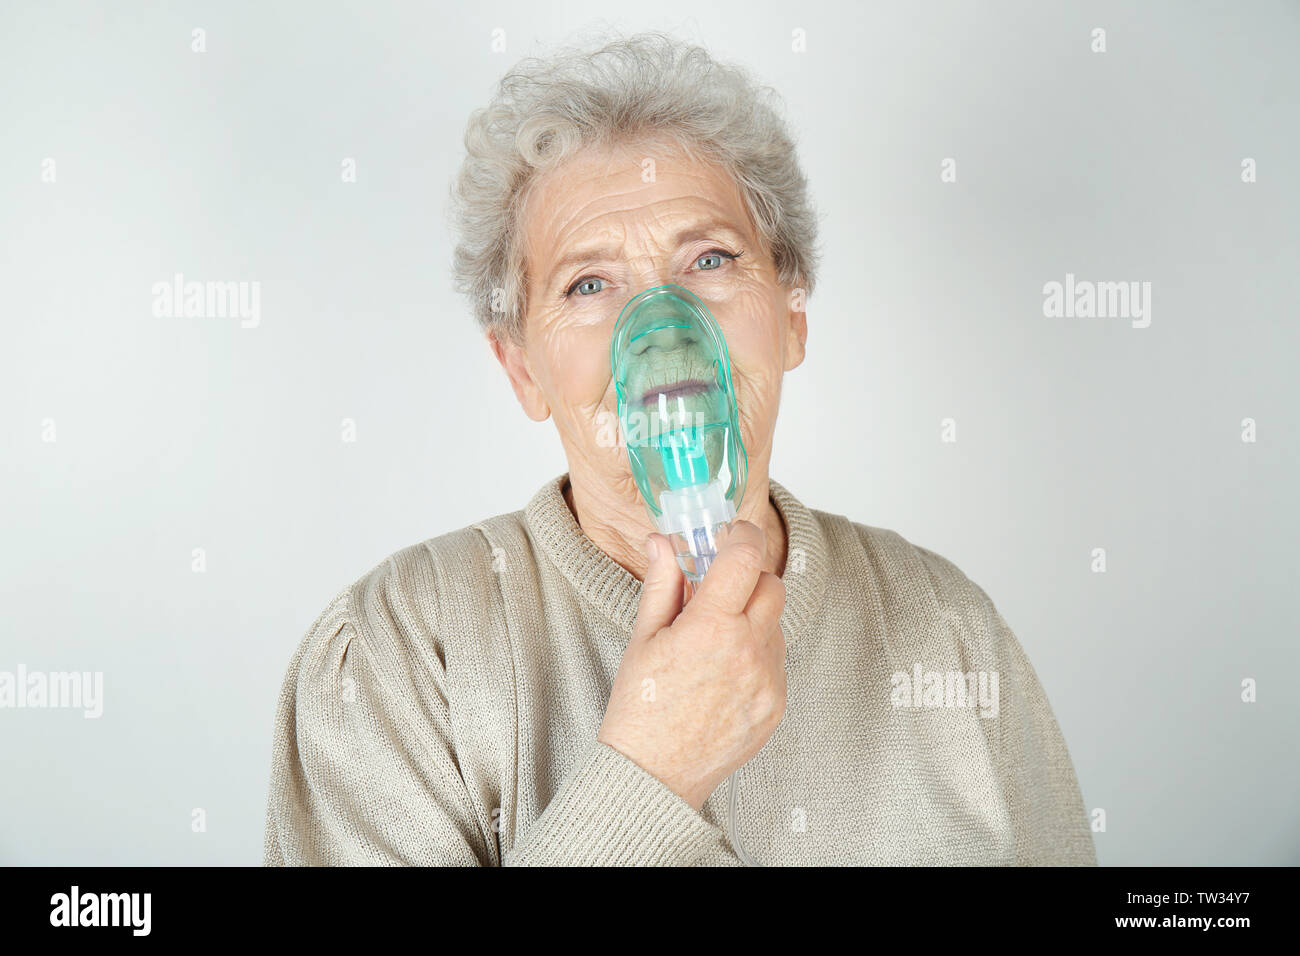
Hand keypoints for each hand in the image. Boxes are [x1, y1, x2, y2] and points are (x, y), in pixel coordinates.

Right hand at [597, 520, 786, 809]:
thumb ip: (662, 584)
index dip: (741, 535)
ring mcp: (768, 680)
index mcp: (710, 628)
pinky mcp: (777, 704)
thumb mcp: (644, 639)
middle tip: (719, 589)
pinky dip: (756, 653)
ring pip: (776, 624)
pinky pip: (776, 660)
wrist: (653, 776)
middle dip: (748, 578)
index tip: (731, 533)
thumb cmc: (640, 708)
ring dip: (753, 617)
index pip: (745, 557)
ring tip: (714, 641)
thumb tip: (664, 542)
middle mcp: (748, 651)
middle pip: (772, 585)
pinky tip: (723, 671)